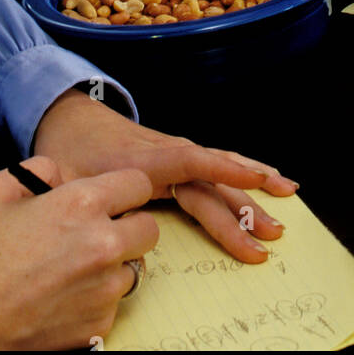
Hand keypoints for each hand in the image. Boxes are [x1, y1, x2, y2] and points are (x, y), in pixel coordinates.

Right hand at [0, 157, 157, 349]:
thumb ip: (39, 168)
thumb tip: (62, 175)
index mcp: (81, 205)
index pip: (139, 184)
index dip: (123, 188)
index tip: (111, 198)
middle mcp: (102, 246)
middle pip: (149, 228)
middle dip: (128, 225)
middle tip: (96, 231)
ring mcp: (104, 289)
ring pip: (134, 267)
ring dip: (114, 263)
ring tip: (73, 265)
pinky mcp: (99, 324)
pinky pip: (115, 302)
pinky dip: (97, 297)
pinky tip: (64, 293)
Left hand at [33, 91, 296, 261]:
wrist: (69, 119)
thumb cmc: (68, 152)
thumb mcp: (66, 180)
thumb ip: (87, 202)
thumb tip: (110, 227)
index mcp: (143, 161)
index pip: (189, 163)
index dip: (221, 170)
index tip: (252, 182)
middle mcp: (167, 153)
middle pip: (212, 180)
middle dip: (244, 207)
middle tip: (271, 235)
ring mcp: (175, 153)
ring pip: (220, 169)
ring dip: (254, 184)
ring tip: (287, 197)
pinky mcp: (178, 157)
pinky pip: (217, 164)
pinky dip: (244, 169)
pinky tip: (269, 177)